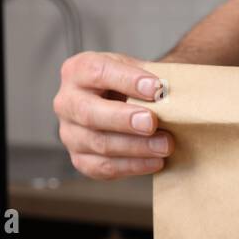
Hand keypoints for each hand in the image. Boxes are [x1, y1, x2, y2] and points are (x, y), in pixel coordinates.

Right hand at [54, 52, 173, 179]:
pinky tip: (156, 161)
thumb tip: (171, 92)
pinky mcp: (81, 159)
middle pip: (89, 112)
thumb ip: (151, 79)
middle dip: (123, 119)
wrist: (126, 106)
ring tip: (164, 145)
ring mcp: (70, 133)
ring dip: (135, 147)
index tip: (156, 88)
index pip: (97, 72)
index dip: (126, 80)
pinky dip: (133, 166)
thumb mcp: (137, 71)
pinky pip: (104, 167)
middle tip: (152, 122)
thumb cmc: (132, 86)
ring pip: (99, 143)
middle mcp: (66, 102)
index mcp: (77, 71)